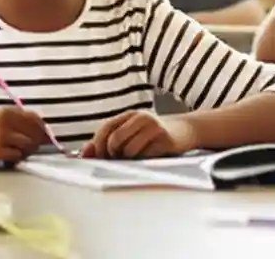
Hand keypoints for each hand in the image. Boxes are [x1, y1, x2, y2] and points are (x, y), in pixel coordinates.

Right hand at [0, 107, 49, 167]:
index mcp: (6, 111)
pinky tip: (5, 159)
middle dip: (36, 143)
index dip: (41, 130)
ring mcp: (1, 134)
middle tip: (29, 150)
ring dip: (25, 152)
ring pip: (29, 144)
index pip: (35, 118)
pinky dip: (15, 159)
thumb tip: (36, 129)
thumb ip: (12, 120)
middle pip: (36, 132)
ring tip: (15, 154)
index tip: (43, 138)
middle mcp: (5, 119)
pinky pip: (17, 155)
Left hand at [82, 110, 196, 158]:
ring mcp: (154, 127)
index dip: (98, 145)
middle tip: (120, 159)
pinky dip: (143, 160)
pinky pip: (144, 155)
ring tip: (137, 157)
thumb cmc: (156, 134)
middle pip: (114, 140)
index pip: (105, 128)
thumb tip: (85, 152)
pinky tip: (150, 157)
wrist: (188, 129)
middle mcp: (141, 117)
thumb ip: (109, 139)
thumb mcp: (133, 131)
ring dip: (129, 159)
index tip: (101, 157)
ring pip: (128, 150)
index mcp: (130, 115)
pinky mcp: (165, 140)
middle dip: (113, 154)